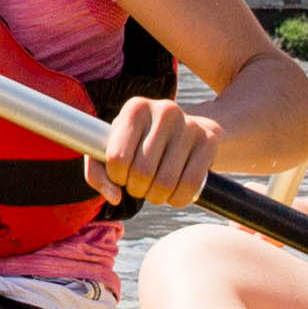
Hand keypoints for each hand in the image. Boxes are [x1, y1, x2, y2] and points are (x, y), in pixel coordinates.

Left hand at [89, 89, 222, 210]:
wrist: (184, 131)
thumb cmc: (139, 144)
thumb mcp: (111, 149)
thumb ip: (98, 173)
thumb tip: (115, 196)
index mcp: (135, 108)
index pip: (117, 158)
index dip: (116, 177)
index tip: (122, 174)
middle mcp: (164, 110)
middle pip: (141, 173)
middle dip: (137, 189)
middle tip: (140, 184)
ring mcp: (190, 125)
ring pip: (165, 183)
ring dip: (156, 197)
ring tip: (155, 189)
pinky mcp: (209, 141)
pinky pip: (190, 185)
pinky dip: (177, 199)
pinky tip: (173, 193)